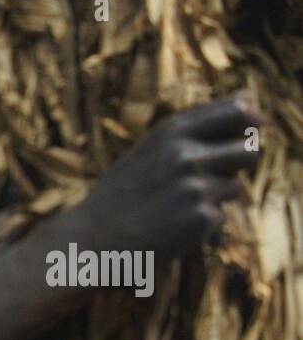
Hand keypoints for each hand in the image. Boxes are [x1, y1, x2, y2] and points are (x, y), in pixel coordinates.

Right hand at [75, 94, 261, 260]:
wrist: (89, 240)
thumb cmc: (122, 195)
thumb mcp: (151, 149)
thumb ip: (195, 128)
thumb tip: (249, 99)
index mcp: (172, 130)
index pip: (240, 110)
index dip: (249, 123)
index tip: (245, 134)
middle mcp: (185, 154)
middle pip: (250, 150)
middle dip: (238, 166)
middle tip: (209, 179)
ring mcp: (194, 186)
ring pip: (235, 188)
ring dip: (214, 200)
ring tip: (176, 208)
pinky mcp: (200, 218)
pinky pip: (222, 219)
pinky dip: (203, 228)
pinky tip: (171, 230)